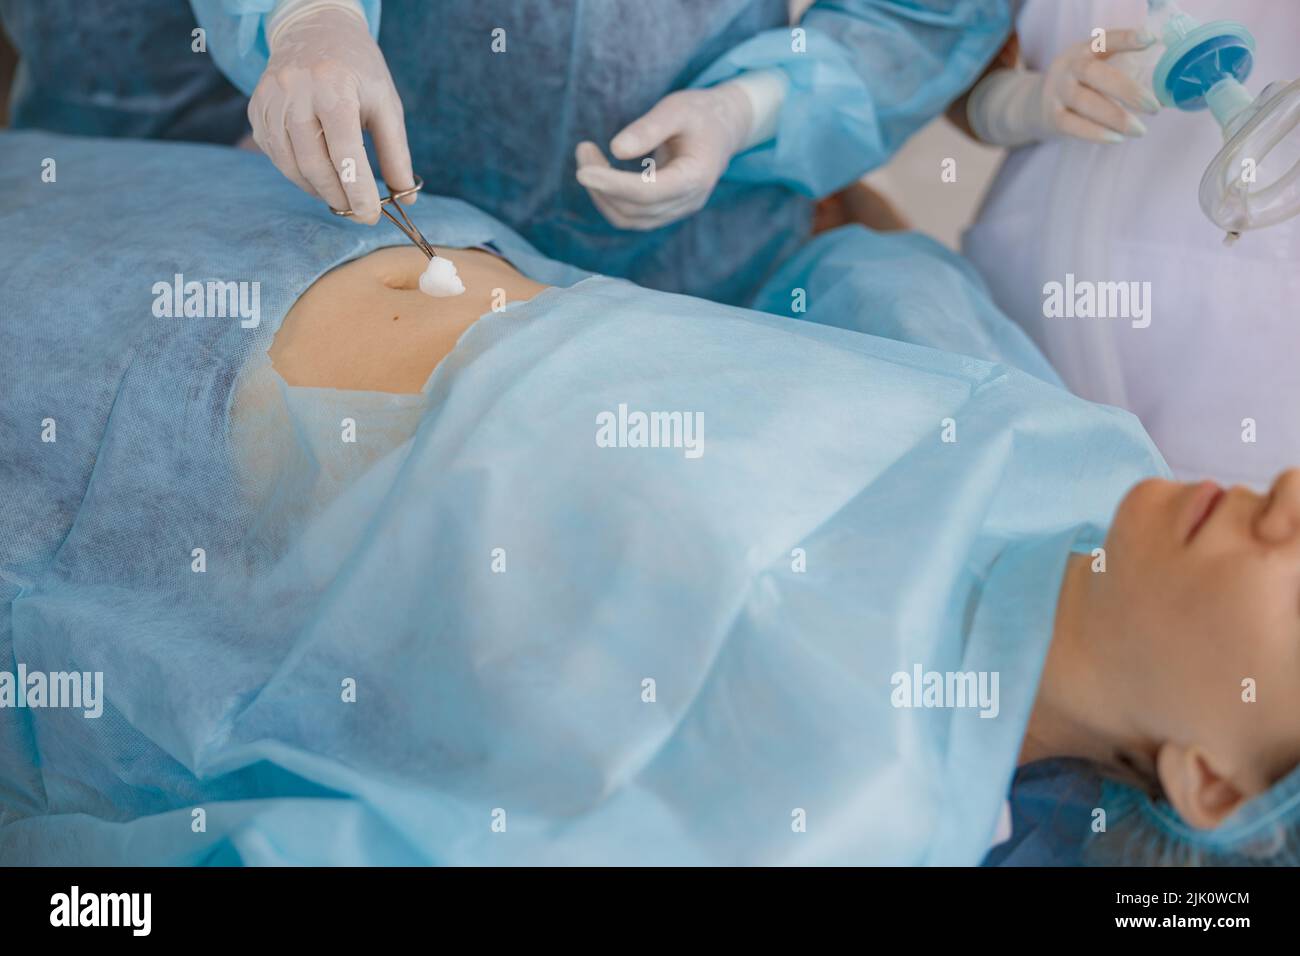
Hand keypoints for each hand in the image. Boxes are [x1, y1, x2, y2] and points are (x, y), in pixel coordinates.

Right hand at [248, 7, 413, 223]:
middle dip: (338, 197)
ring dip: (318, 190)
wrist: (315, 31)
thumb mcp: (386, 104)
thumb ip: (396, 154)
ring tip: (340, 196)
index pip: (345, 152)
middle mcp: (296, 92)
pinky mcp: (256, 109)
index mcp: (334, 87)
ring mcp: (270, 100)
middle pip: (314, 165)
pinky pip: (275, 156)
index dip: (358, 190)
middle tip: (357, 213)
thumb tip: (405, 200)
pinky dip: (298, 174)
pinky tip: (317, 174)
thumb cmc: (358, 71)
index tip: (370, 216)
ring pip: (291, 165)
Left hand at [575, 84, 753, 230]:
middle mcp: (688, 201)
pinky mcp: (665, 210)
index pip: (648, 192)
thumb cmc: (700, 113)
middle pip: (634, 209)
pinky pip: (631, 215)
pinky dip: (609, 198)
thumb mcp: (677, 108)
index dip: (614, 184)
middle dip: (602, 184)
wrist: (724, 128)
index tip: (582, 172)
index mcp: (696, 177)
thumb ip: (648, 128)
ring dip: (601, 194)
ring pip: (628, 218)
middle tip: (583, 149)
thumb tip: (616, 149)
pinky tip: (600, 171)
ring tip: (587, 156)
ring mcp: (677, 210)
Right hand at [1036, 28, 1162, 141]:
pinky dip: (1096, 133)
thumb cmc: (1081, 84)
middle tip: (1154, 107)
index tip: (1151, 39)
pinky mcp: (1053, 118)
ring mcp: (1058, 93)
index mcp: (1084, 50)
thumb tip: (1167, 92)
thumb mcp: (1094, 66)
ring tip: (1140, 131)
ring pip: (1086, 103)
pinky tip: (1117, 139)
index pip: (1105, 40)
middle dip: (1127, 90)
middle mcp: (1068, 68)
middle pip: (1095, 74)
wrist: (1035, 104)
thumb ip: (1122, 70)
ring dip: (1116, 118)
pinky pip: (1074, 126)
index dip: (1126, 39)